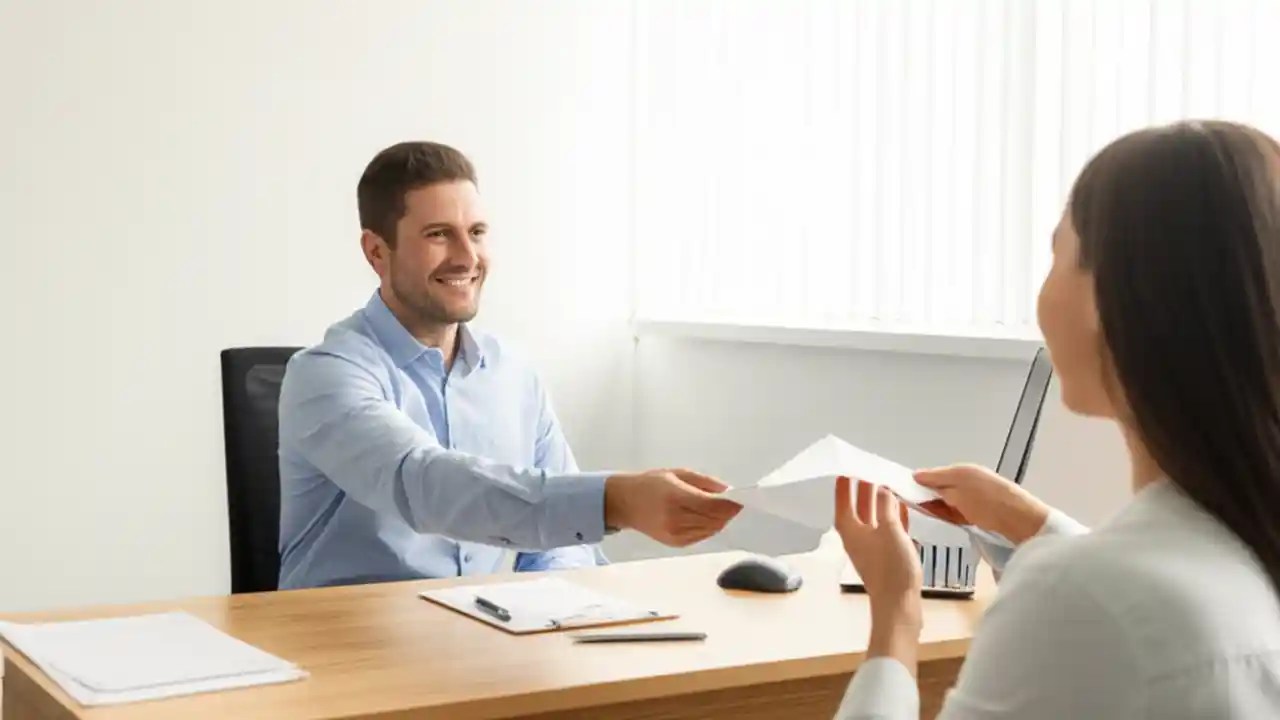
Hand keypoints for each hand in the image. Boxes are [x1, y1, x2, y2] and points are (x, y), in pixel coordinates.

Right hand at [604, 469, 741, 546]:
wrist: (625, 503)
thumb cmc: (650, 484)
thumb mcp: (677, 473)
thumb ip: (705, 482)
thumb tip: (728, 490)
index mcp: (675, 497)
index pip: (712, 505)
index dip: (730, 504)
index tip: (741, 498)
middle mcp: (675, 519)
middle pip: (715, 520)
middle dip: (728, 512)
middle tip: (735, 502)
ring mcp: (675, 534)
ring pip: (711, 530)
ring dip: (721, 520)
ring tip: (722, 508)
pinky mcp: (676, 544)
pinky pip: (702, 536)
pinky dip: (710, 527)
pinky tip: (708, 518)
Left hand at [834, 476, 921, 670]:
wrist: (899, 606)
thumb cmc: (891, 570)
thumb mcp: (890, 530)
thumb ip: (887, 507)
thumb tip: (883, 489)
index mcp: (850, 529)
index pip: (843, 498)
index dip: (845, 481)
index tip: (848, 465)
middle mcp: (858, 536)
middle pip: (858, 506)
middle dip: (864, 488)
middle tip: (871, 469)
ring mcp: (872, 547)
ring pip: (875, 517)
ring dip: (880, 502)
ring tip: (887, 483)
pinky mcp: (887, 556)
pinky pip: (888, 529)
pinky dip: (893, 517)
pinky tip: (902, 509)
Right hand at [914, 464, 1050, 544]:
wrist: (1022, 523)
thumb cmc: (990, 504)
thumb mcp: (958, 491)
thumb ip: (937, 484)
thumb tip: (916, 476)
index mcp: (963, 471)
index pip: (933, 474)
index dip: (917, 481)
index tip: (900, 490)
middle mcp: (969, 481)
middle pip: (939, 487)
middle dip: (925, 494)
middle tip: (906, 504)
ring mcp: (975, 498)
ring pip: (946, 500)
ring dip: (935, 505)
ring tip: (919, 512)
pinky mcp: (979, 514)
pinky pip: (955, 511)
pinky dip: (946, 514)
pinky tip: (939, 518)